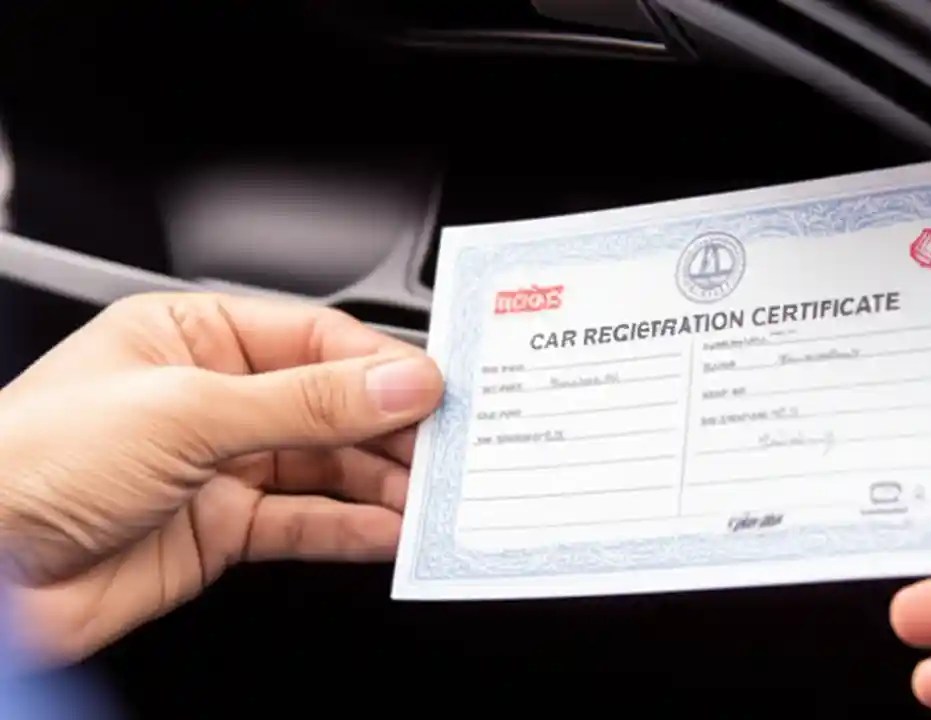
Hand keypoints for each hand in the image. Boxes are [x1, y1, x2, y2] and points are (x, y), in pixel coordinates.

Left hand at [0, 293, 441, 662]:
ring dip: (379, 483)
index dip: (380, 364)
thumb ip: (306, 402)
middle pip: (328, 405)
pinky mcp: (219, 529)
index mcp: (194, 336)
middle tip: (447, 449)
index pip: (314, 338)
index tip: (437, 389)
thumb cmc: (33, 460)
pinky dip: (349, 529)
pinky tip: (388, 532)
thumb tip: (399, 380)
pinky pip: (302, 522)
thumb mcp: (187, 411)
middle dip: (389, 428)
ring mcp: (217, 465)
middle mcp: (211, 396)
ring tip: (430, 497)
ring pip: (324, 466)